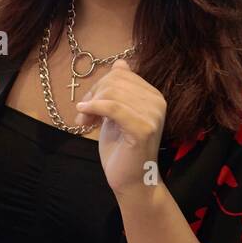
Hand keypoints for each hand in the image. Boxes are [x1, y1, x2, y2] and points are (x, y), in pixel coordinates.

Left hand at [74, 59, 165, 200]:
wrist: (130, 179)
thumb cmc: (121, 147)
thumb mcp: (116, 113)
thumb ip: (118, 90)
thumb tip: (120, 63)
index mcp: (153, 95)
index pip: (120, 74)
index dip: (98, 86)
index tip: (88, 105)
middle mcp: (158, 101)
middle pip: (114, 81)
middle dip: (93, 94)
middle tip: (83, 114)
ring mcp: (153, 114)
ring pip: (112, 92)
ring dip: (91, 105)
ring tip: (85, 121)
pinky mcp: (143, 128)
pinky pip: (113, 107)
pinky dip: (94, 108)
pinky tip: (84, 116)